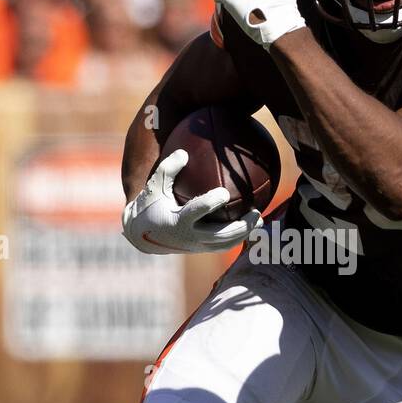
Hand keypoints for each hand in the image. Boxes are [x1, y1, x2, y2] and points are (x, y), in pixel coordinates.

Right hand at [122, 149, 262, 253]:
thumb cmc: (150, 205)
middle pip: (219, 235)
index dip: (210, 203)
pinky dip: (237, 238)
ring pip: (224, 244)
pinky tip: (249, 226)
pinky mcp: (200, 249)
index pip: (196, 212)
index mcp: (177, 220)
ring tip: (258, 220)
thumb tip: (184, 152)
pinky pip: (222, 246)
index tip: (224, 192)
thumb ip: (168, 169)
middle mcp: (188, 236)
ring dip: (243, 234)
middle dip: (239, 226)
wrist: (143, 235)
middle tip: (255, 212)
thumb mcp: (154, 186)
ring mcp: (196, 246)